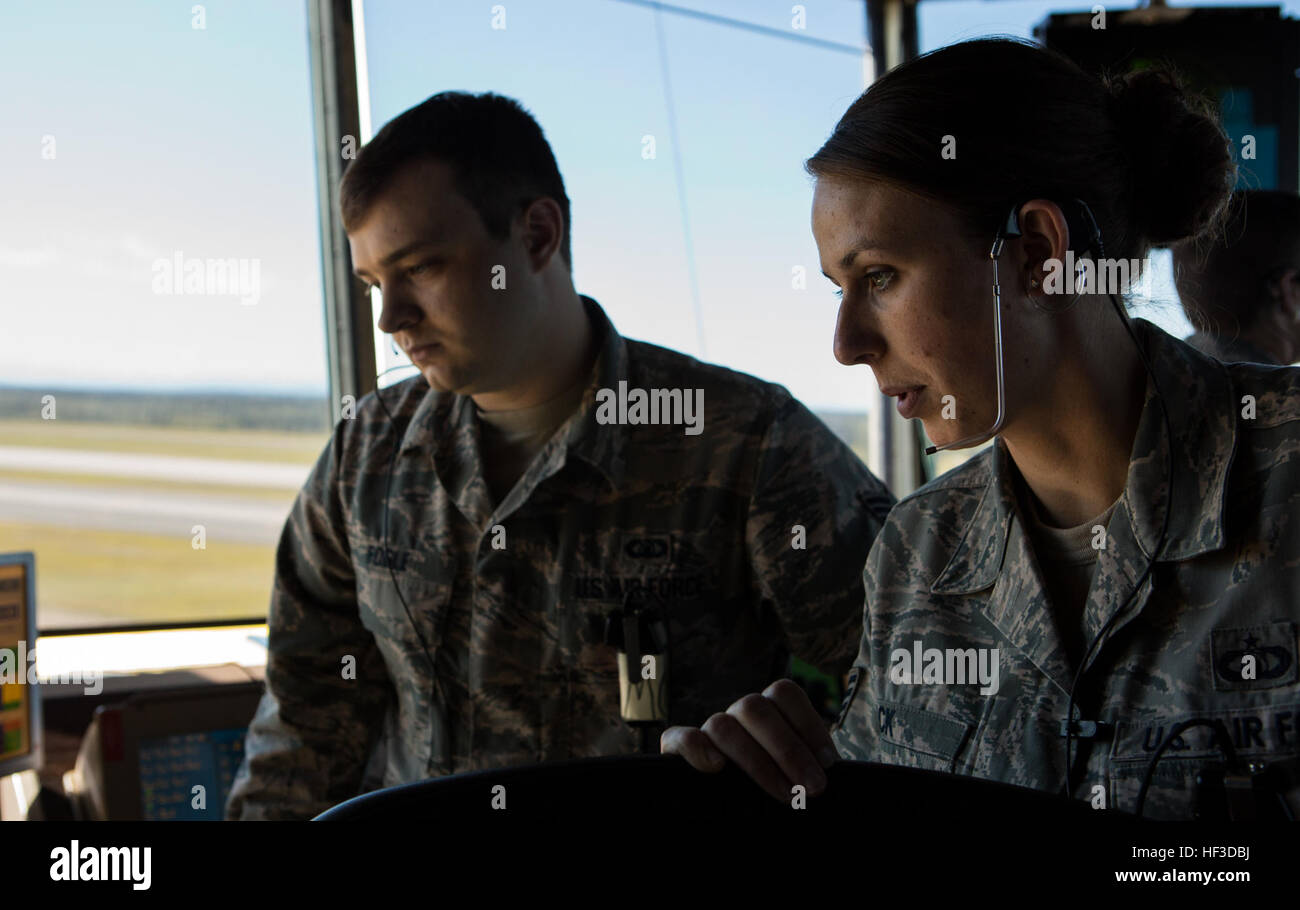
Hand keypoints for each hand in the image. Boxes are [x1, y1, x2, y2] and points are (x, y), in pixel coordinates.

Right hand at [660, 678, 839, 801]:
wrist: (734, 819)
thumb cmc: (775, 794)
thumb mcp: (795, 778)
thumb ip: (806, 767)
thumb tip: (826, 768)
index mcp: (766, 712)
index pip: (783, 694)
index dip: (808, 724)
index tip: (828, 763)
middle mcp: (735, 716)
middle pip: (755, 708)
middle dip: (788, 749)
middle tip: (813, 788)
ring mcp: (706, 732)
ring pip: (722, 725)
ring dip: (757, 761)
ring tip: (785, 795)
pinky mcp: (676, 752)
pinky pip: (679, 737)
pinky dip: (697, 748)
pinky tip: (718, 767)